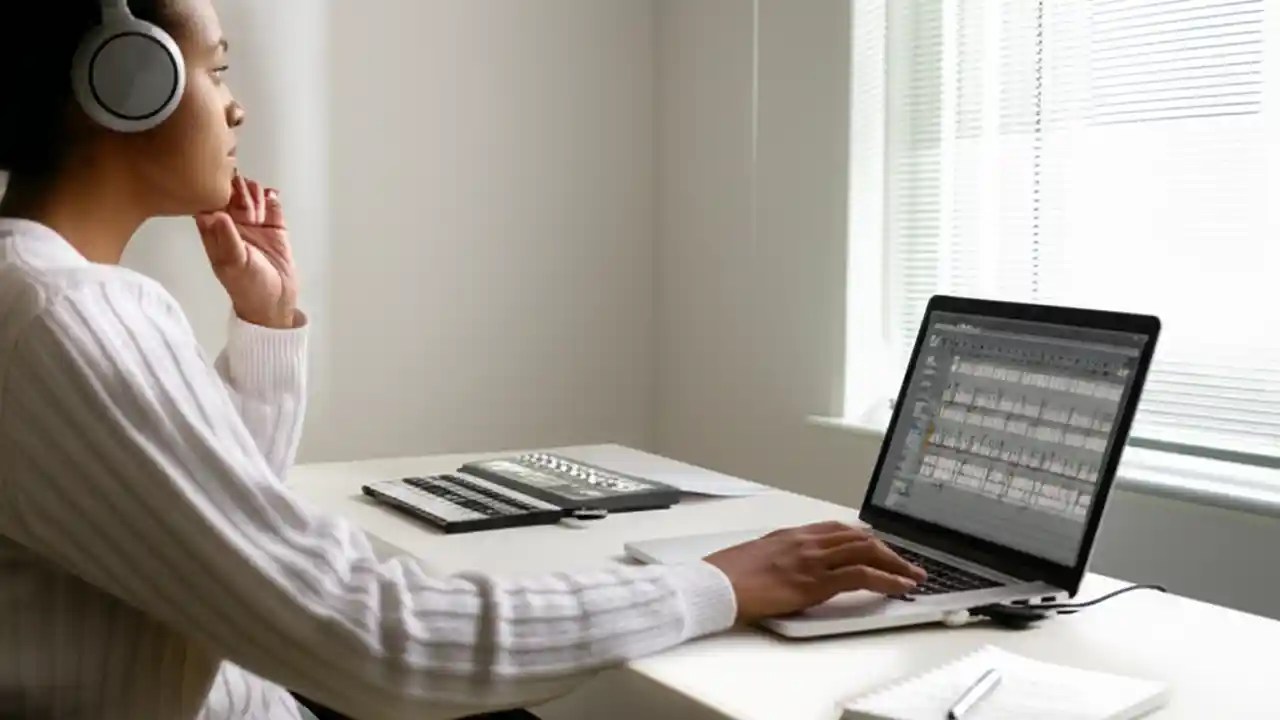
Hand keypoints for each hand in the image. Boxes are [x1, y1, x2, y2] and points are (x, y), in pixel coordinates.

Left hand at [195, 173, 299, 329]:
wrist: (276, 302)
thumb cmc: (248, 287)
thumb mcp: (234, 264)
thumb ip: (226, 238)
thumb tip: (217, 212)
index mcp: (214, 231)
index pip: (207, 201)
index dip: (214, 191)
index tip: (225, 196)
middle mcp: (232, 223)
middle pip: (229, 191)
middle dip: (238, 191)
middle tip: (248, 210)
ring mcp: (254, 222)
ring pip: (250, 193)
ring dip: (256, 194)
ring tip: (260, 213)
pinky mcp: (274, 225)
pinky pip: (271, 202)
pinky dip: (271, 197)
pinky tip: (272, 201)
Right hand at [703, 521, 926, 622]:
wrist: (716, 585)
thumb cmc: (727, 575)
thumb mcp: (758, 556)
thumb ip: (782, 558)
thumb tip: (792, 570)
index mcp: (793, 534)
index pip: (839, 530)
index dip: (864, 539)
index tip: (879, 548)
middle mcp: (807, 541)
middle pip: (858, 538)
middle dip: (887, 550)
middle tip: (905, 563)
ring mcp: (813, 560)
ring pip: (866, 551)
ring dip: (895, 563)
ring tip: (912, 575)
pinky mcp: (816, 581)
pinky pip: (861, 575)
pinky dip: (887, 579)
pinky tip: (900, 587)